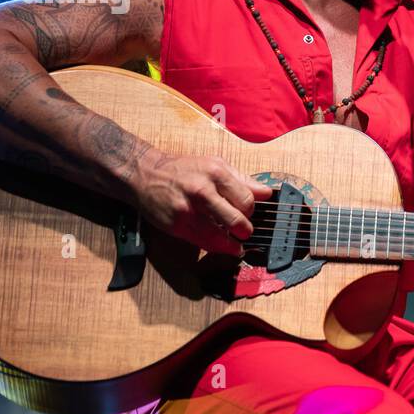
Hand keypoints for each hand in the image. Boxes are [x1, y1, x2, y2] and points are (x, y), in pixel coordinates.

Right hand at [132, 152, 272, 255]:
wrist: (146, 174)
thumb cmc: (183, 169)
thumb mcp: (214, 165)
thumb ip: (242, 180)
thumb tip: (267, 193)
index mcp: (216, 174)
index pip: (248, 199)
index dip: (252, 210)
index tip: (251, 214)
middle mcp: (202, 191)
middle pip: (237, 219)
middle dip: (246, 230)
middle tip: (246, 231)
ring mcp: (188, 211)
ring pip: (220, 237)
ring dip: (233, 245)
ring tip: (237, 246)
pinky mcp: (177, 226)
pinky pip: (203, 243)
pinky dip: (217, 248)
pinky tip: (223, 246)